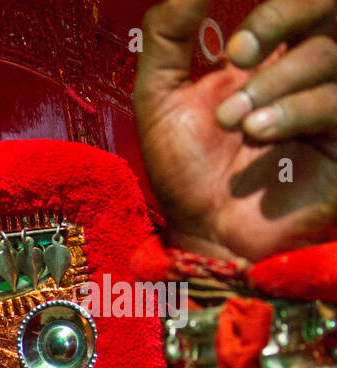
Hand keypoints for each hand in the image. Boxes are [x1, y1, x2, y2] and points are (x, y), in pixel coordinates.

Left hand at [135, 0, 336, 262]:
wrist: (203, 234)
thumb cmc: (184, 170)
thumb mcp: (159, 97)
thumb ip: (168, 35)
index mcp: (267, 51)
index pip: (293, 1)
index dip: (275, 4)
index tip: (229, 37)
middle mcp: (303, 68)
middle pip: (324, 7)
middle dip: (280, 16)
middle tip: (236, 54)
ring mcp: (328, 100)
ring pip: (327, 55)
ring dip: (272, 83)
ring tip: (233, 121)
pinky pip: (334, 103)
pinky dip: (294, 111)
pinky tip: (259, 132)